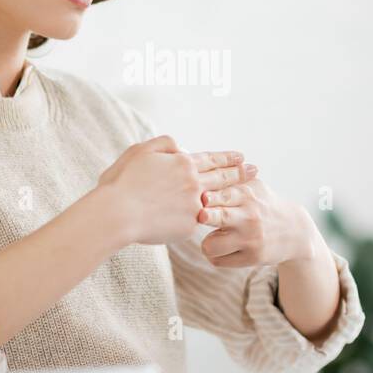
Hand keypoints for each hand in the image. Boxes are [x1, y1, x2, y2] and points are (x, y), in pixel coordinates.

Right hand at [96, 136, 245, 245]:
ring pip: (216, 201)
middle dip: (240, 173)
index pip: (212, 159)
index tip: (241, 156)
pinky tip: (216, 219)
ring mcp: (193, 207)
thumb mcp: (141, 151)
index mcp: (183, 163)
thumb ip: (165, 145)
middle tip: (255, 170)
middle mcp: (193, 184)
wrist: (117, 213)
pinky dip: (206, 218)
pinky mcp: (187, 228)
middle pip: (222, 178)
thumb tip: (181, 147)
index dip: (227, 157)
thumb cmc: (123, 181)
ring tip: (245, 194)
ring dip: (232, 196)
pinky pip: (198, 221)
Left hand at [196, 167, 320, 267]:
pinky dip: (215, 255)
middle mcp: (249, 217)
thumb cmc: (263, 204)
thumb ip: (228, 178)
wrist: (294, 231)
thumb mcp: (252, 186)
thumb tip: (195, 159)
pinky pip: (219, 260)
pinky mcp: (251, 258)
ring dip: (207, 242)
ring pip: (212, 245)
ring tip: (213, 238)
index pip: (225, 194)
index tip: (202, 197)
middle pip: (221, 217)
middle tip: (200, 215)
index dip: (210, 196)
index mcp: (247, 195)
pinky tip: (221, 249)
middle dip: (206, 215)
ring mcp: (250, 239)